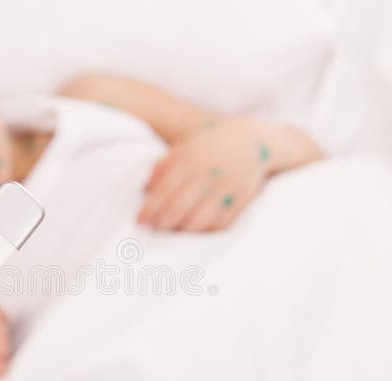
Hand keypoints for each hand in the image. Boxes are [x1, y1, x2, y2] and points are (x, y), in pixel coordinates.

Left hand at [138, 116, 323, 231]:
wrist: (251, 139)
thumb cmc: (209, 145)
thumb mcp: (184, 147)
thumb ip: (163, 166)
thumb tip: (144, 188)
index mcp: (188, 161)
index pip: (163, 191)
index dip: (149, 209)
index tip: (140, 221)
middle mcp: (206, 175)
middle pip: (179, 207)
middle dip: (163, 222)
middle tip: (155, 228)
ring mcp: (225, 188)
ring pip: (200, 219)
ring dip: (183, 229)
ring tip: (175, 230)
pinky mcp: (240, 199)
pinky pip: (221, 222)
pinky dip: (207, 230)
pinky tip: (197, 230)